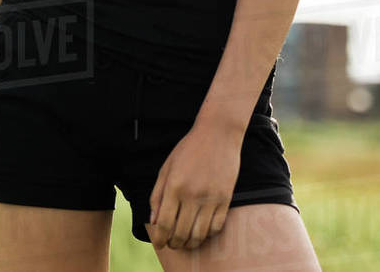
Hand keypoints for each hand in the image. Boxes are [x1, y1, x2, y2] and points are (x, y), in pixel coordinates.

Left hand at [144, 120, 241, 251]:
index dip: (160, 238)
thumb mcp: (166, 168)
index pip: (165, 223)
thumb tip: (153, 221)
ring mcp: (211, 198)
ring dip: (190, 243)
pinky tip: (201, 232)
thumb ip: (158, 195)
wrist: (217, 134)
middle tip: (172, 245)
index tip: (159, 244)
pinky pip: (217, 227)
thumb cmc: (188, 149)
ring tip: (185, 242)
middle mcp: (192, 195)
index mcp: (174, 186)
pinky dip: (208, 235)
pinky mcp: (226, 199)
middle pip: (181, 232)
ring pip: (200, 234)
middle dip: (174, 243)